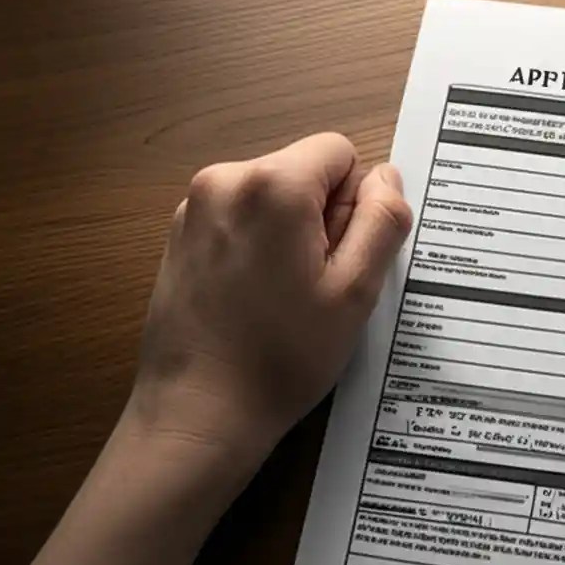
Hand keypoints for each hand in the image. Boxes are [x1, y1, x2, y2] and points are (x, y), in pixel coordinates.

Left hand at [132, 133, 412, 457]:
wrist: (198, 412)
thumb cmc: (282, 357)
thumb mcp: (356, 291)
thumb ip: (382, 220)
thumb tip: (386, 178)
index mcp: (272, 185)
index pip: (341, 152)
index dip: (356, 203)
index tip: (342, 257)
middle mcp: (224, 180)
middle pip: (304, 171)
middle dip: (323, 217)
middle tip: (317, 284)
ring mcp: (194, 207)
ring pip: (274, 195)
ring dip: (291, 233)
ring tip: (285, 296)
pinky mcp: (179, 234)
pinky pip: (242, 216)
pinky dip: (259, 245)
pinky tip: (256, 298)